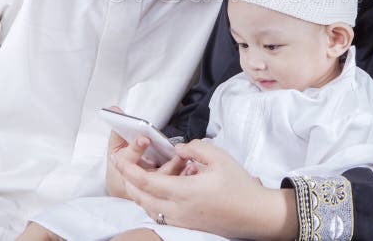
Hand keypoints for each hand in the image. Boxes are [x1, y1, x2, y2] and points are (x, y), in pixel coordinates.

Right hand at [105, 109, 185, 199]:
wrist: (123, 185)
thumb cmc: (122, 163)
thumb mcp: (115, 146)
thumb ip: (118, 128)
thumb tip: (114, 110)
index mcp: (122, 170)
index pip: (129, 159)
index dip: (136, 148)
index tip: (144, 138)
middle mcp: (138, 182)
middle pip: (152, 176)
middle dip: (167, 165)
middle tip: (176, 152)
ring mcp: (152, 188)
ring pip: (166, 182)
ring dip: (178, 170)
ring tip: (187, 158)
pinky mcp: (164, 189)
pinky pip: (176, 185)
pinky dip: (185, 176)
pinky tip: (193, 167)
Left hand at [118, 139, 297, 239]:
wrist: (254, 214)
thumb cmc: (239, 186)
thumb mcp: (219, 158)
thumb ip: (195, 148)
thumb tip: (179, 148)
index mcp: (185, 191)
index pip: (147, 182)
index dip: (129, 170)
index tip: (118, 158)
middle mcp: (178, 209)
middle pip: (141, 198)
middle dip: (127, 181)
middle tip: (121, 164)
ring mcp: (181, 220)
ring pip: (148, 207)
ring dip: (138, 191)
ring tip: (134, 175)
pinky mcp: (186, 225)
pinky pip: (160, 213)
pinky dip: (150, 201)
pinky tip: (154, 190)